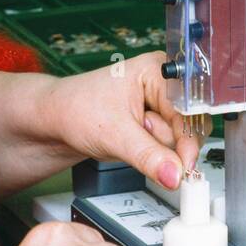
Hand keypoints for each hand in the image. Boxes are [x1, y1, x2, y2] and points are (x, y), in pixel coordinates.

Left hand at [40, 51, 200, 189]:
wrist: (55, 121)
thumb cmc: (76, 110)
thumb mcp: (115, 135)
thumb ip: (149, 157)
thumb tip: (176, 175)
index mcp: (158, 70)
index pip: (190, 108)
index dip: (188, 137)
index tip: (185, 163)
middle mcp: (164, 83)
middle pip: (190, 124)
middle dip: (167, 142)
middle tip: (140, 139)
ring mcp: (160, 103)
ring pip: (180, 139)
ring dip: (157, 148)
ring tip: (129, 135)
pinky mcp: (156, 121)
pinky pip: (168, 145)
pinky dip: (154, 153)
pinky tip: (134, 142)